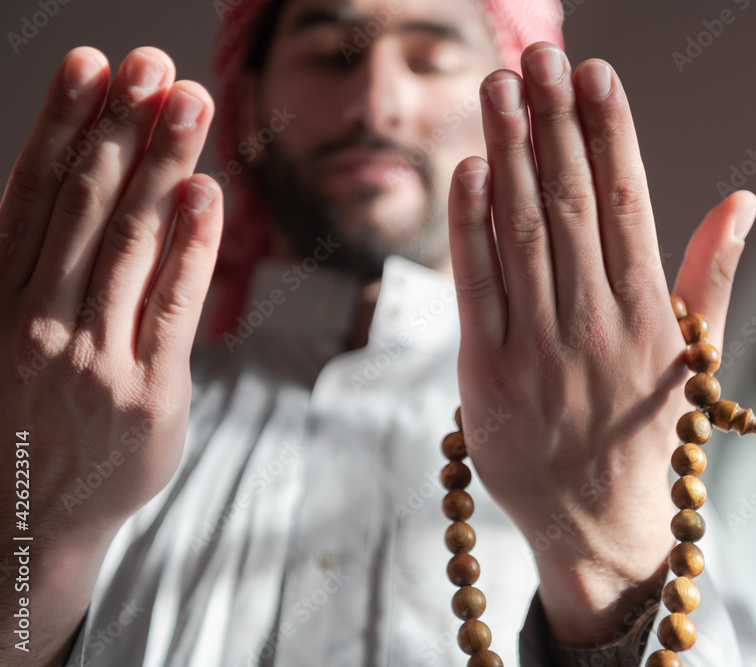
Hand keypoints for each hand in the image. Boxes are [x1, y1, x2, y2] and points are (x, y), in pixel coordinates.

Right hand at [0, 47, 220, 664]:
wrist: (27, 518)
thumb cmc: (24, 416)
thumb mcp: (4, 337)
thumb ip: (35, 267)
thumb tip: (76, 181)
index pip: (34, 192)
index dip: (64, 122)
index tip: (94, 65)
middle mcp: (37, 319)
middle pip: (85, 204)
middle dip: (123, 128)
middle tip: (155, 64)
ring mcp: (94, 357)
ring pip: (130, 243)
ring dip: (162, 166)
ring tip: (190, 104)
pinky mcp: (148, 392)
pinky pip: (172, 307)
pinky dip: (191, 248)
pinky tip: (207, 194)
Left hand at [447, 42, 755, 643]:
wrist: (600, 526)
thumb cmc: (647, 433)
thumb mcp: (692, 360)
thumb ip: (707, 274)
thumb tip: (743, 198)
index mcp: (648, 318)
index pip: (627, 205)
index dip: (610, 134)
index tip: (595, 74)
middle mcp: (594, 327)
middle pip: (571, 205)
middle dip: (553, 123)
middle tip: (539, 55)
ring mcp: (538, 352)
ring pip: (522, 234)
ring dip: (509, 154)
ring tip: (500, 88)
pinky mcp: (486, 377)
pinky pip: (476, 290)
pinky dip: (470, 227)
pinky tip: (469, 170)